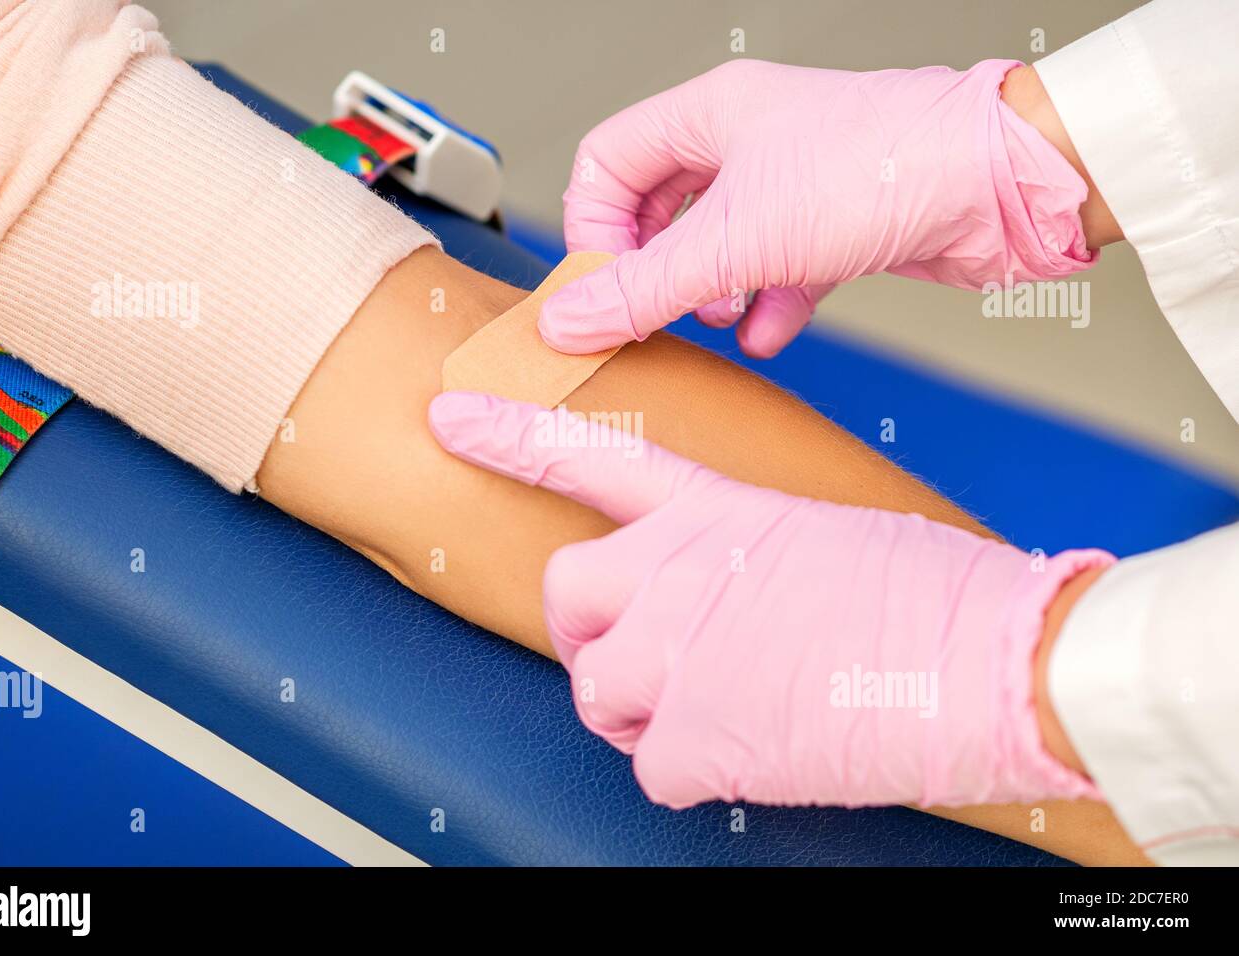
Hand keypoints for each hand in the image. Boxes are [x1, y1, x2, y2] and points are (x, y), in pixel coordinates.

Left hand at [429, 391, 1108, 808]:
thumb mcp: (819, 534)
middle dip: (594, 626)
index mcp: (712, 509)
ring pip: (596, 690)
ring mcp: (674, 654)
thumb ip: (738, 555)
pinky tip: (751, 749)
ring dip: (643, 706)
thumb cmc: (932, 595)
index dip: (512, 434)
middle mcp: (673, 572)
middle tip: (651, 647)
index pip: (588, 457)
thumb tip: (716, 599)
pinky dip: (691, 769)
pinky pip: (648, 766)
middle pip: (566, 593)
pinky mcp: (693, 736)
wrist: (995, 659)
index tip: (451, 415)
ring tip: (721, 703)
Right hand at [541, 58, 1095, 357]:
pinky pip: (776, 271)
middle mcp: (748, 142)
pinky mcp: (833, 227)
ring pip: (718, 244)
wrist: (997, 185)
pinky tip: (771, 333)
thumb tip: (568, 321)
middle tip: (650, 311)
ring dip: (710, 293)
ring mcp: (793, 184)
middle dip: (653, 269)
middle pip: (660, 209)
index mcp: (710, 114)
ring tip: (721, 318)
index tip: (599, 289)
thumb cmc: (880, 169)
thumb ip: (643, 289)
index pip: (608, 163)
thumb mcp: (735, 239)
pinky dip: (767, 307)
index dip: (592, 229)